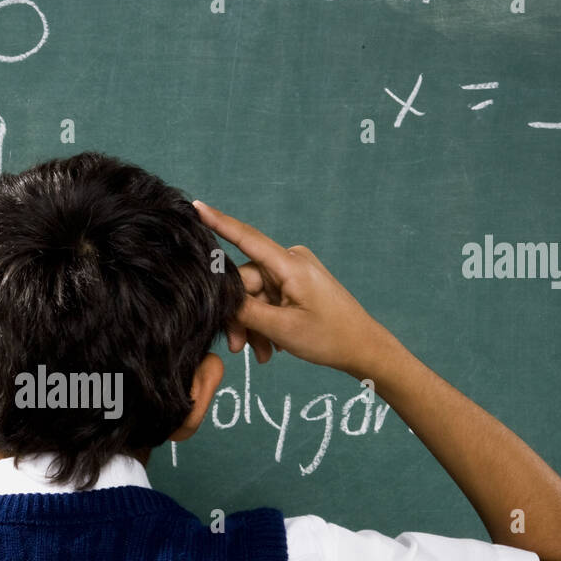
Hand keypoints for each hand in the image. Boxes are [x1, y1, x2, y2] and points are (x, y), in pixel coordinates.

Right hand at [194, 200, 393, 376]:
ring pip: (255, 296)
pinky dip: (266, 323)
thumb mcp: (282, 329)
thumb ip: (246, 311)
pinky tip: (272, 345)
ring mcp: (294, 273)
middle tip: (239, 348)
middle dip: (241, 316)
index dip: (218, 222)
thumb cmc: (330, 337)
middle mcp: (291, 261)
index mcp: (290, 265)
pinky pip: (268, 300)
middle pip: (246, 283)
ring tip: (262, 354)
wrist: (363, 348)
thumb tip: (220, 297)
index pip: (247, 238)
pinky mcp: (297, 284)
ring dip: (254, 325)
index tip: (196, 206)